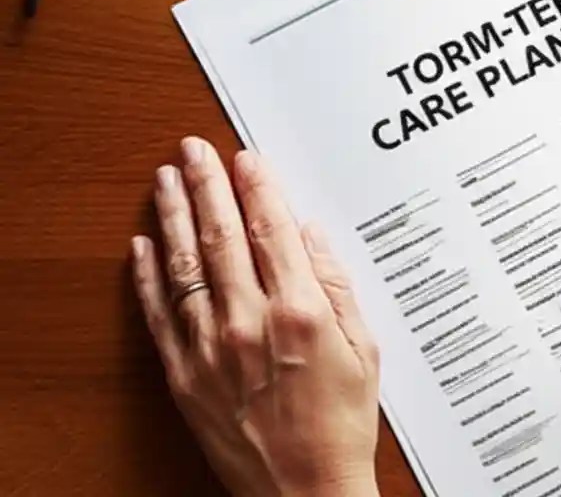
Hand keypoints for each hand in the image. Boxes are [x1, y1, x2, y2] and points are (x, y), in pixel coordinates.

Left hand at [130, 137, 380, 496]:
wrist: (306, 490)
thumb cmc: (342, 424)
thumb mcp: (363, 349)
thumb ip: (337, 286)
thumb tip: (312, 236)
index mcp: (301, 312)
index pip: (273, 231)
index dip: (258, 188)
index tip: (248, 158)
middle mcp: (250, 322)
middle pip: (222, 237)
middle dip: (207, 186)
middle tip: (194, 151)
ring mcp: (211, 348)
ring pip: (185, 266)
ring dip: (172, 217)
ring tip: (165, 180)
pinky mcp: (184, 375)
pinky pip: (160, 314)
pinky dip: (148, 276)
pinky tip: (142, 245)